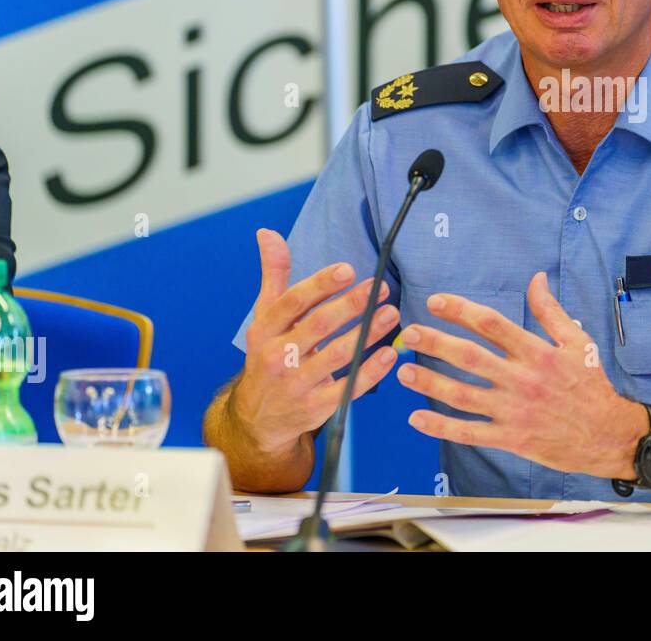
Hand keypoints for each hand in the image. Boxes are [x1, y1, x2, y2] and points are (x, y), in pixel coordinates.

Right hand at [234, 229, 400, 454]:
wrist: (258, 416)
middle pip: (318, 326)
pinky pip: (346, 387)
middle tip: (380, 288)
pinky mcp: (315, 407)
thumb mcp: (265, 316)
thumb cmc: (269, 354)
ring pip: (336, 356)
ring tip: (392, 313)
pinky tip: (388, 354)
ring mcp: (296, 383)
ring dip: (367, 333)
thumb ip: (273, 274)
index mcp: (265, 329)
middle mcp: (277, 356)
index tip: (347, 270)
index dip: (320, 284)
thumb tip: (267, 233)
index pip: (293, 302)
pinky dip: (369, 371)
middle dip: (351, 305)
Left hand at [396, 271, 647, 478]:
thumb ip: (551, 311)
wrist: (608, 435)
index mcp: (538, 352)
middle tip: (409, 333)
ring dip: (429, 383)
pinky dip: (441, 427)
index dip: (461, 310)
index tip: (436, 302)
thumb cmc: (592, 386)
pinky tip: (417, 418)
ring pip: (462, 395)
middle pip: (470, 357)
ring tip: (403, 373)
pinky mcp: (511, 439)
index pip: (492, 324)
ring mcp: (514, 411)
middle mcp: (522, 380)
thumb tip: (536, 279)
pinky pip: (469, 433)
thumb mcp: (578, 342)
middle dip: (435, 343)